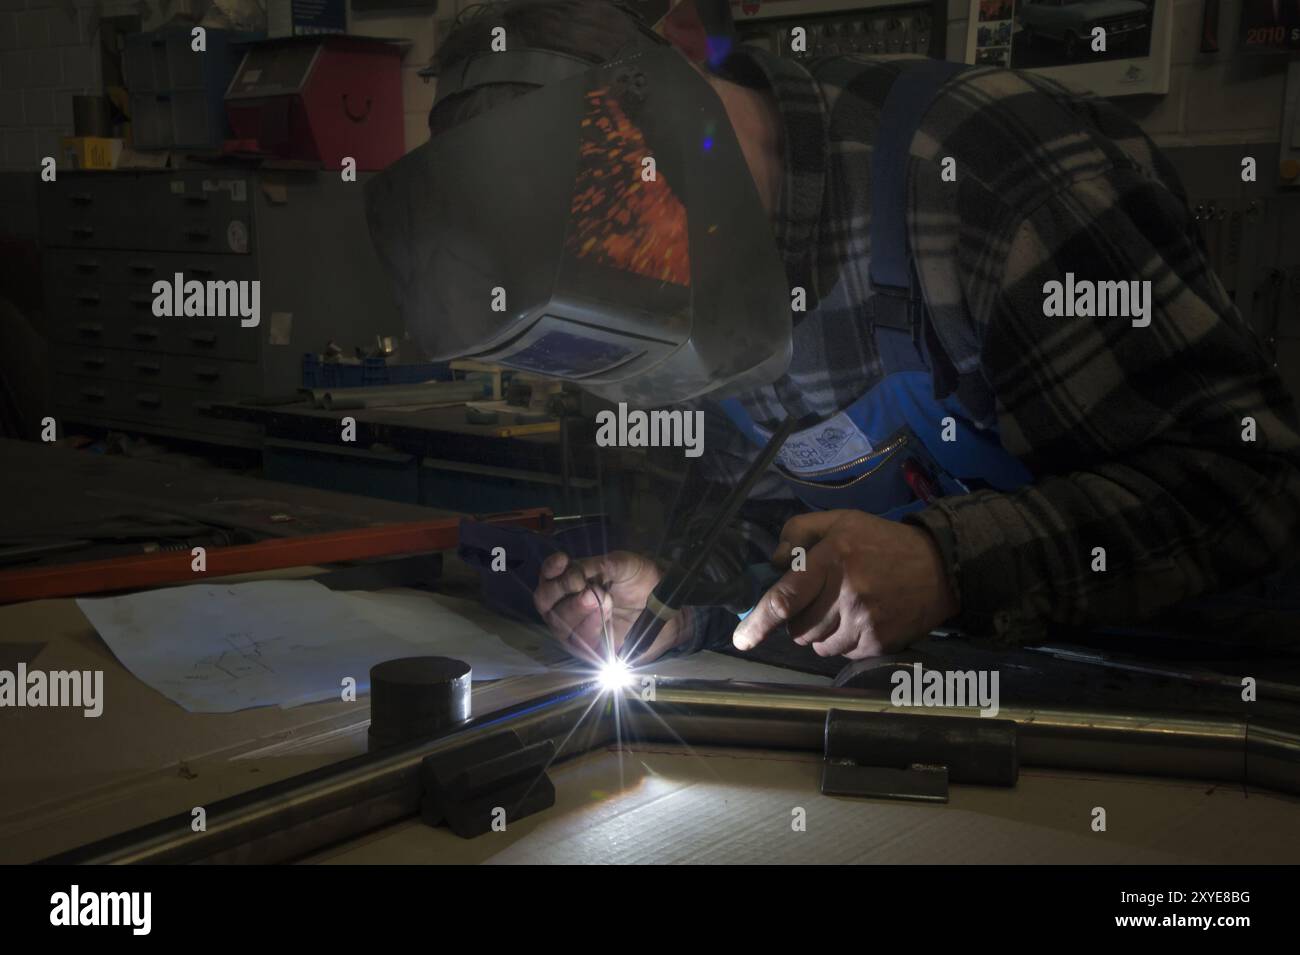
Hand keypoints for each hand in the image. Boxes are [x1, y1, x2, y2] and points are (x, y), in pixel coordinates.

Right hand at [533, 551, 687, 664]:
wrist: (665, 606)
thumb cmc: (640, 581)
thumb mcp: (622, 565)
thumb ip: (597, 565)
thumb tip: (575, 570)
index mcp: (570, 582)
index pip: (547, 577)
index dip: (550, 569)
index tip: (563, 561)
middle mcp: (566, 606)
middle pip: (545, 601)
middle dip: (560, 590)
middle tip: (582, 584)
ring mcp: (575, 629)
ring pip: (559, 623)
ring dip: (577, 609)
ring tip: (603, 598)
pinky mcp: (589, 649)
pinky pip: (579, 642)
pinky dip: (589, 626)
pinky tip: (604, 616)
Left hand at [731, 510, 958, 659]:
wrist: (940, 567)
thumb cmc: (882, 542)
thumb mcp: (842, 521)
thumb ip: (800, 531)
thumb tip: (775, 561)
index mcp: (832, 560)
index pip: (785, 598)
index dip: (758, 623)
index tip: (741, 640)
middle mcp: (846, 594)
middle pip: (798, 628)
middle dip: (798, 620)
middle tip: (817, 602)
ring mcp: (864, 622)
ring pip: (817, 645)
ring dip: (819, 633)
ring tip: (841, 610)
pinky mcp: (878, 643)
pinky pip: (842, 653)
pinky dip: (842, 642)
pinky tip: (859, 620)